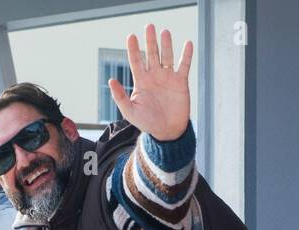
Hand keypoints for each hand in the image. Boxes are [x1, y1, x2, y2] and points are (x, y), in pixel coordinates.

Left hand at [108, 23, 192, 141]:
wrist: (167, 132)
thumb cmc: (147, 123)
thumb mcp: (130, 111)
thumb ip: (120, 96)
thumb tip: (111, 80)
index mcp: (141, 81)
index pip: (136, 61)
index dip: (133, 49)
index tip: (131, 37)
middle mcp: (154, 76)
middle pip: (151, 54)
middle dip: (150, 41)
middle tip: (149, 26)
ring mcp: (168, 78)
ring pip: (167, 56)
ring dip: (166, 44)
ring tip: (164, 31)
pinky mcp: (181, 82)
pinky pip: (184, 65)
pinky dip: (186, 55)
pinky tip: (187, 43)